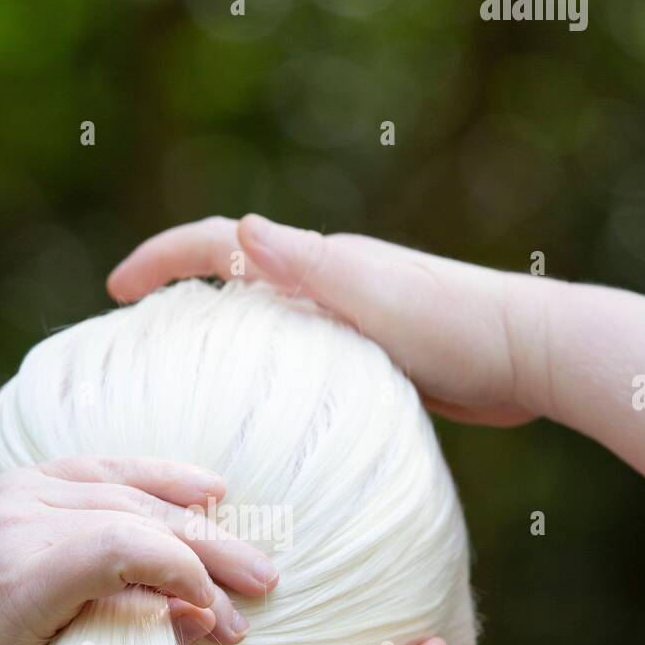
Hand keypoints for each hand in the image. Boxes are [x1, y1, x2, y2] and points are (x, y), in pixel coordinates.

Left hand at [0, 457, 277, 644]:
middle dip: (211, 555)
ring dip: (199, 521)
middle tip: (266, 587)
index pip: (129, 548)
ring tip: (253, 554)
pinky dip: (161, 478)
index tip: (219, 624)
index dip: (188, 580)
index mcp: (18, 575)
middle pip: (141, 517)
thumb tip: (198, 623)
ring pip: (133, 491)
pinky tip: (208, 488)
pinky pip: (108, 468)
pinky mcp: (26, 481)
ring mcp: (22, 491)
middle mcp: (21, 519)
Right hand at [108, 214, 557, 426]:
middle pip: (234, 276)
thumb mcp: (374, 295)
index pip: (221, 243)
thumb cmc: (455, 325)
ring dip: (219, 335)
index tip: (117, 288)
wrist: (528, 355)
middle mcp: (326, 282)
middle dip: (179, 292)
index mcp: (318, 262)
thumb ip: (311, 266)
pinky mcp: (369, 355)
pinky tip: (257, 414)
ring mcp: (347, 318)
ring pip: (264, 321)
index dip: (163, 258)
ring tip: (180, 379)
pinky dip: (262, 372)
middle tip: (134, 336)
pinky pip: (296, 358)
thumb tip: (243, 230)